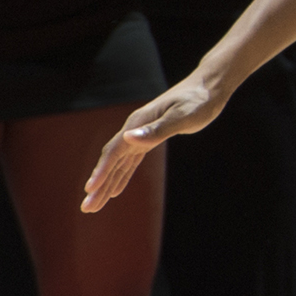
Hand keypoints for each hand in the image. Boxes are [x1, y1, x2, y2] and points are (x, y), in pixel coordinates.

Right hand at [81, 76, 224, 211]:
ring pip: (118, 164)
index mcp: (137, 122)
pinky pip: (130, 162)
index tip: (90, 190)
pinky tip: (114, 191)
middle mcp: (134, 129)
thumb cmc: (198, 100)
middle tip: (86, 208)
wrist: (208, 87)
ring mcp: (140, 134)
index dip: (102, 171)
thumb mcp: (181, 116)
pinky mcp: (150, 139)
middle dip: (99, 185)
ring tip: (93, 206)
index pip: (114, 151)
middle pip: (111, 161)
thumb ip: (156, 129)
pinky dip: (121, 177)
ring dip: (106, 185)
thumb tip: (128, 138)